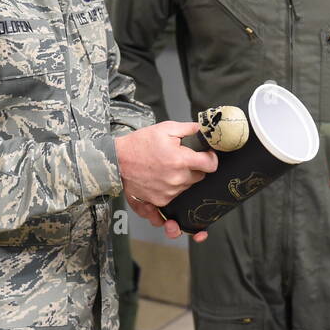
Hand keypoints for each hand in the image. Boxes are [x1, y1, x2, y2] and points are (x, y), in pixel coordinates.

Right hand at [116, 121, 216, 242]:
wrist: (118, 160)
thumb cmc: (140, 143)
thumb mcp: (165, 128)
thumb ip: (189, 129)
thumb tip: (204, 130)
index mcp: (181, 160)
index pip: (211, 165)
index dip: (210, 158)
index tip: (206, 155)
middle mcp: (177, 179)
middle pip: (200, 176)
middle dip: (194, 168)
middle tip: (181, 159)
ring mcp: (169, 192)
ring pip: (187, 186)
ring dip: (183, 178)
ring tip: (168, 168)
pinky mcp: (160, 201)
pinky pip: (175, 196)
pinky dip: (172, 189)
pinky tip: (163, 180)